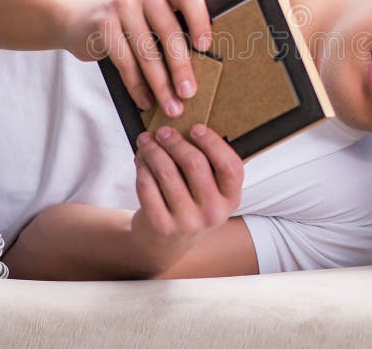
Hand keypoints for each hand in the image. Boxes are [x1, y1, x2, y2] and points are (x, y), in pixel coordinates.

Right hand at [64, 0, 211, 115]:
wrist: (81, 17)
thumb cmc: (130, 22)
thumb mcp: (153, 14)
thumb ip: (174, 28)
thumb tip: (202, 70)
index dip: (200, 21)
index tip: (205, 48)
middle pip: (169, 32)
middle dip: (181, 69)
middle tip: (189, 94)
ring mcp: (122, 4)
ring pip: (147, 52)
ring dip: (161, 85)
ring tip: (171, 106)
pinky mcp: (103, 23)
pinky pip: (124, 61)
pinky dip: (137, 85)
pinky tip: (145, 100)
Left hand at [130, 124, 243, 273]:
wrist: (166, 243)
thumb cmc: (189, 204)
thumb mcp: (209, 191)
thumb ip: (207, 165)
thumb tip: (183, 127)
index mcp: (231, 199)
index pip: (229, 166)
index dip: (212, 143)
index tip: (195, 128)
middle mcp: (213, 212)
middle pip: (194, 163)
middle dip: (174, 141)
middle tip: (162, 131)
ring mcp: (187, 222)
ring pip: (166, 171)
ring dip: (153, 150)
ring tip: (146, 141)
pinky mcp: (162, 226)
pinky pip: (148, 185)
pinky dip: (142, 167)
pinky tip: (141, 160)